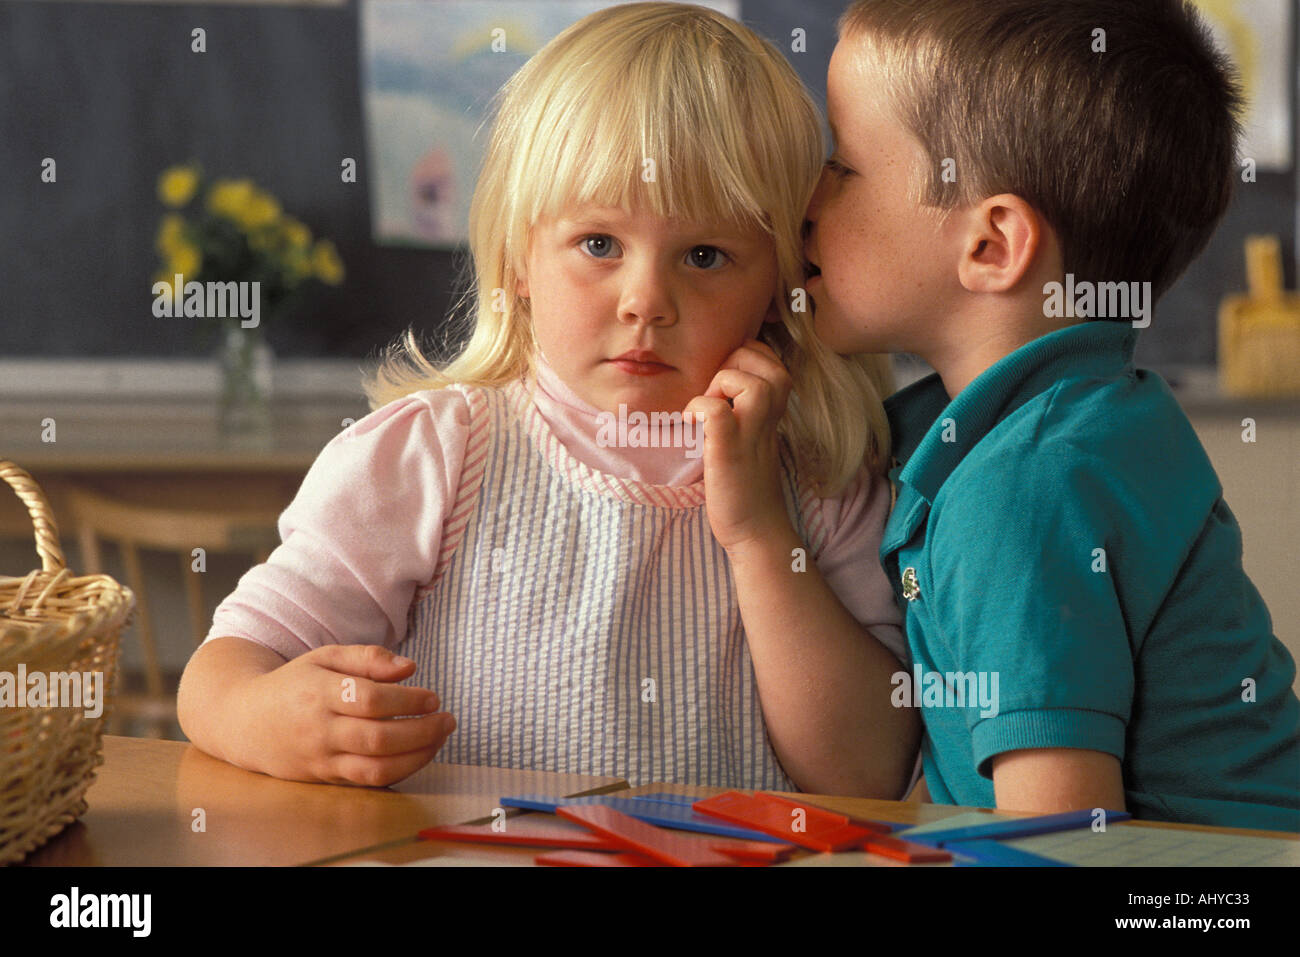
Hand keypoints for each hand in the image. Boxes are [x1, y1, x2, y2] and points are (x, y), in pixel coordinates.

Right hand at [240, 644, 454, 786]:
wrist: (245, 722)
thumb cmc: (293, 684)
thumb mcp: (325, 657)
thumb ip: (368, 657)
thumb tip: (408, 668)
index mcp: (319, 693)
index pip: (370, 700)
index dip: (408, 700)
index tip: (432, 697)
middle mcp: (319, 730)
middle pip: (378, 738)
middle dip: (422, 731)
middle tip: (448, 719)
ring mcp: (321, 759)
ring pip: (376, 768)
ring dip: (417, 757)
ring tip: (440, 738)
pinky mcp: (325, 779)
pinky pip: (368, 782)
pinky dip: (400, 771)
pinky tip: (419, 754)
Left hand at [684, 339, 795, 553]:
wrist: (755, 529)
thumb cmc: (744, 482)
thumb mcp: (748, 432)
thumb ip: (742, 404)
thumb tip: (712, 379)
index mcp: (772, 406)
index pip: (764, 352)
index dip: (738, 358)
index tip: (722, 386)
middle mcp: (769, 414)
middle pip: (760, 356)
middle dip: (729, 364)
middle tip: (714, 396)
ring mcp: (751, 432)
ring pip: (748, 379)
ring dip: (719, 385)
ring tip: (707, 410)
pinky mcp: (730, 451)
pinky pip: (716, 411)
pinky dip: (699, 408)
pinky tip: (691, 423)